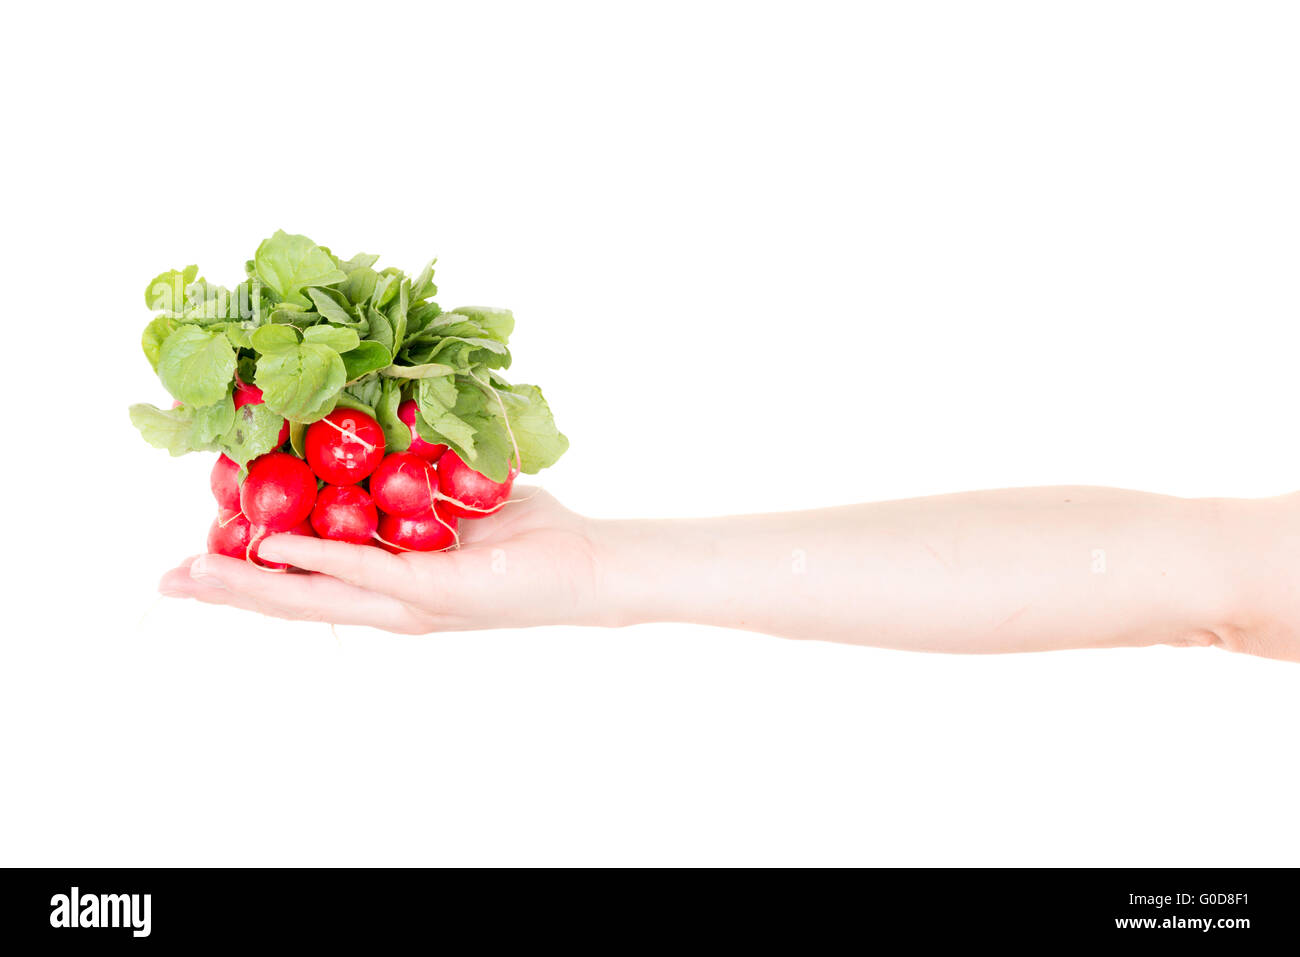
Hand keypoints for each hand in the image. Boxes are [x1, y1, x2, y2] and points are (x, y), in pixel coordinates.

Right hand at [159, 489, 604, 632]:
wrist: (590, 566)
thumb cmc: (527, 533)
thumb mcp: (453, 499)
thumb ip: (408, 484)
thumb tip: (372, 437)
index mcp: (389, 584)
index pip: (307, 583)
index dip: (251, 574)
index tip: (195, 557)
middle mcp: (391, 603)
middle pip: (295, 600)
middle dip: (228, 589)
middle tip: (167, 580)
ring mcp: (410, 604)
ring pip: (315, 595)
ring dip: (251, 582)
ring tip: (192, 571)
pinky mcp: (436, 592)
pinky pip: (367, 571)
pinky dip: (319, 557)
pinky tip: (276, 547)